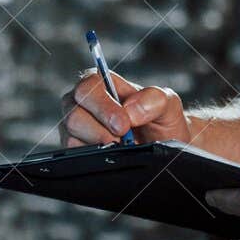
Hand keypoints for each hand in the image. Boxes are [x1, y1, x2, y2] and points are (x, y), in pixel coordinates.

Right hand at [60, 71, 190, 145]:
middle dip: (100, 130)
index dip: (103, 107)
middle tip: (122, 139)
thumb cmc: (160, 121)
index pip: (87, 87)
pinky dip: (94, 156)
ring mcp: (77, 126)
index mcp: (102, 83)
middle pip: (74, 114)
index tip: (123, 125)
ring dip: (99, 144)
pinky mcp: (75, 146)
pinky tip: (111, 153)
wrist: (162, 149)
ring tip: (120, 145)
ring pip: (72, 135)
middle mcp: (84, 102)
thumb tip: (129, 110)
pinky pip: (74, 152)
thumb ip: (153, 99)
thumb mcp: (168, 104)